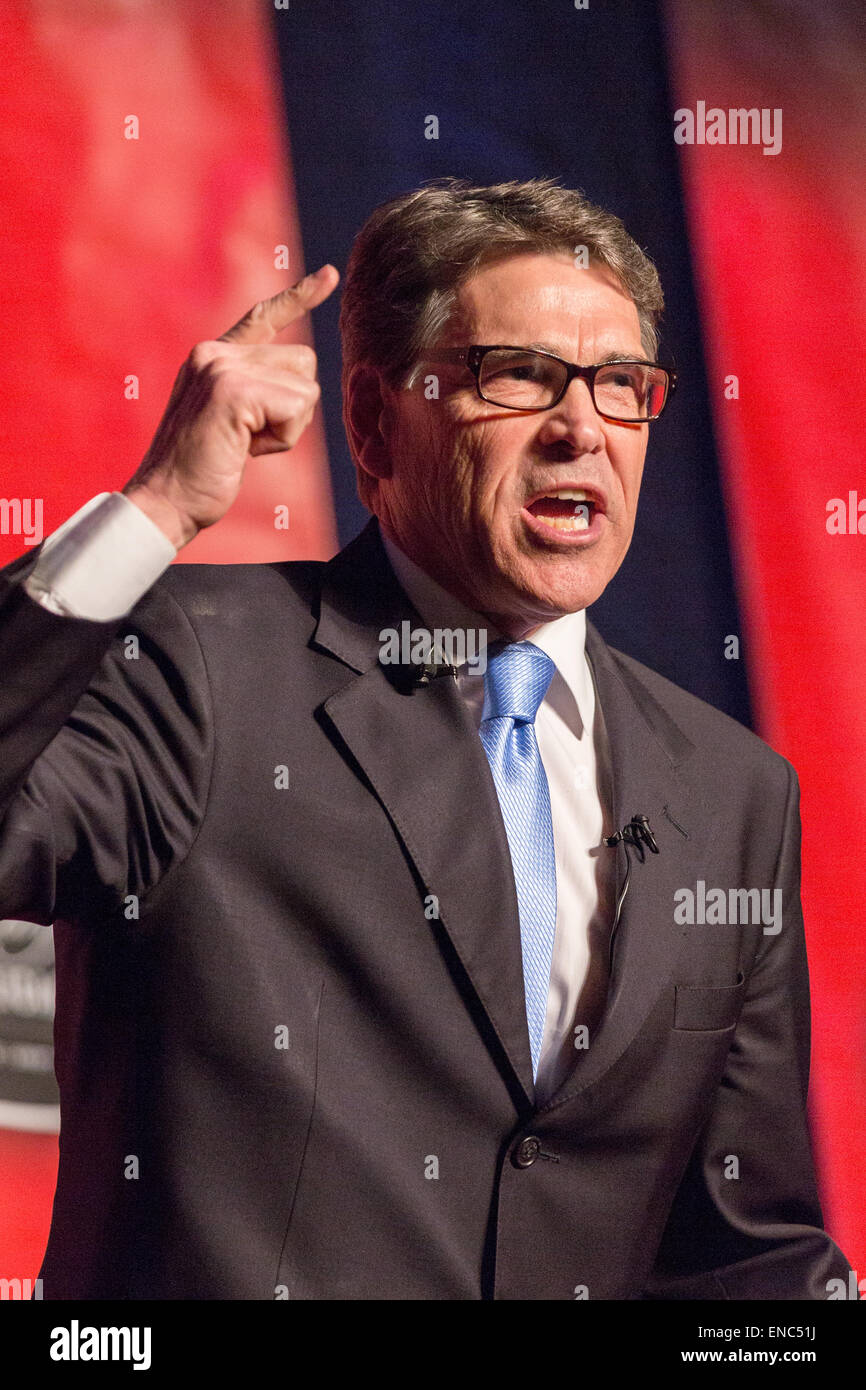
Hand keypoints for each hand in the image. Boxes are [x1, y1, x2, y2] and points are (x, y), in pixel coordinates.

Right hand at [123, 264, 338, 547]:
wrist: (165, 500)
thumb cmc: (199, 472)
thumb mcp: (228, 421)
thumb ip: (253, 393)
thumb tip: (300, 387)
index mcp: (212, 356)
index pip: (264, 317)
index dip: (299, 296)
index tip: (330, 275)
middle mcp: (215, 352)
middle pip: (302, 362)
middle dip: (291, 409)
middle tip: (248, 437)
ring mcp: (222, 368)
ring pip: (304, 386)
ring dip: (287, 425)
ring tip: (244, 444)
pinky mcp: (232, 391)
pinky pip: (295, 407)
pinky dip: (283, 437)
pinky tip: (247, 450)